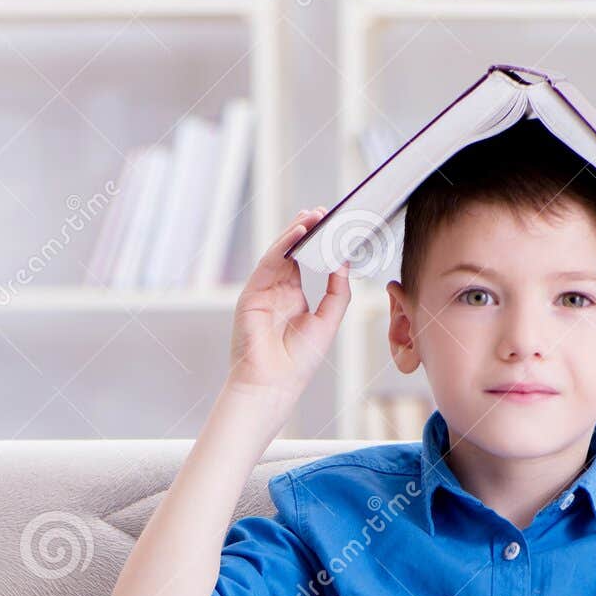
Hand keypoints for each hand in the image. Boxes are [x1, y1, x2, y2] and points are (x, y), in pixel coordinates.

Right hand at [225, 206, 350, 400]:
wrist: (273, 383)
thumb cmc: (298, 362)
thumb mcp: (327, 321)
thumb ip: (337, 292)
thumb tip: (344, 262)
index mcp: (294, 298)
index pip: (305, 262)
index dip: (317, 243)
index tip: (333, 226)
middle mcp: (277, 291)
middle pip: (291, 252)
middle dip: (306, 231)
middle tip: (323, 212)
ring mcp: (263, 290)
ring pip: (280, 253)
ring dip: (295, 232)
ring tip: (313, 215)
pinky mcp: (252, 292)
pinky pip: (269, 262)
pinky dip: (282, 245)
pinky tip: (297, 232)